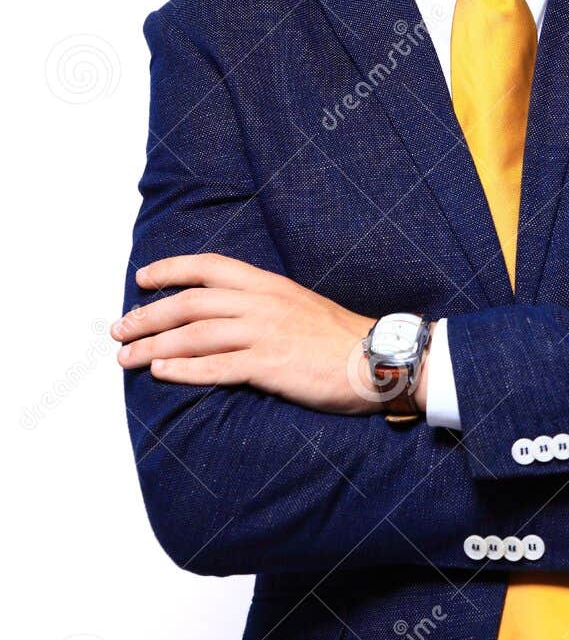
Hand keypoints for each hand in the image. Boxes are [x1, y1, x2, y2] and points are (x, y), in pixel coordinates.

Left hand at [112, 254, 383, 414]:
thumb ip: (263, 304)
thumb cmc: (340, 339)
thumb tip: (227, 315)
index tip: (142, 278)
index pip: (209, 266)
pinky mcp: (270, 365)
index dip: (170, 269)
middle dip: (147, 315)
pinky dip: (184, 369)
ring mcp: (265, 334)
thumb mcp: (299, 305)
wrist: (378, 359)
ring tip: (127, 357)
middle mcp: (261, 303)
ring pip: (194, 335)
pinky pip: (217, 366)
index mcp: (268, 284)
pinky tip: (161, 372)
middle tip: (120, 330)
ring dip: (153, 345)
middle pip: (189, 303)